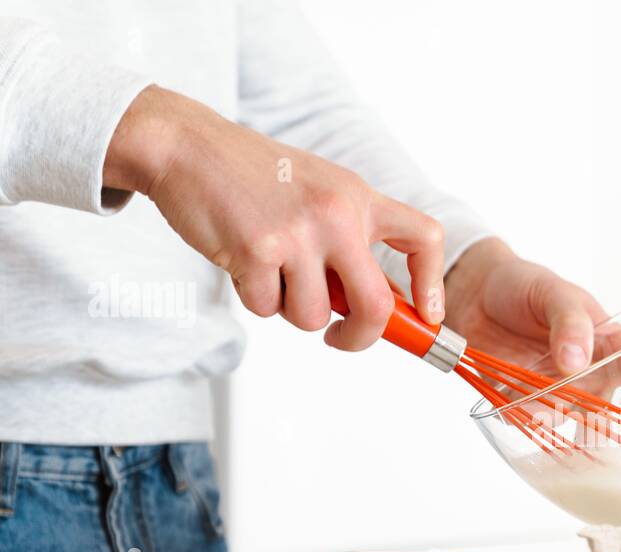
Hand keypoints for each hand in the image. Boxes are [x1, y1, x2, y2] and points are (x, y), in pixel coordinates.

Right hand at [103, 85, 444, 349]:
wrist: (189, 146)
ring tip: (272, 272)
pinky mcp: (258, 249)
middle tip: (341, 337)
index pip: (424, 237)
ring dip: (290, 310)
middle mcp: (338, 214)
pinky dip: (254, 298)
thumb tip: (374, 303)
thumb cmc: (253, 177)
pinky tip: (243, 261)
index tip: (426, 315)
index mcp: (359, 198)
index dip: (432, 284)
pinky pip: (267, 308)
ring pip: (313, 317)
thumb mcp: (319, 193)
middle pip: (377, 306)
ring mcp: (299, 233)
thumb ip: (349, 241)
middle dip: (360, 337)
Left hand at [444, 239, 620, 432]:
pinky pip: (532, 431)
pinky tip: (516, 415)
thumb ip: (570, 324)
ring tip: (546, 418)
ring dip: (562, 434)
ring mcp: (561, 401)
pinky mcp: (525, 410)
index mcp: (616, 351)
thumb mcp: (555, 293)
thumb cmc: (526, 286)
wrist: (473, 294)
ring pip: (573, 436)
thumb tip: (576, 362)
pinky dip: (525, 428)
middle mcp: (595, 383)